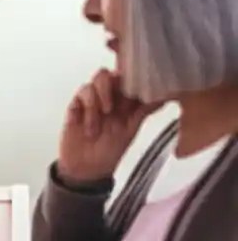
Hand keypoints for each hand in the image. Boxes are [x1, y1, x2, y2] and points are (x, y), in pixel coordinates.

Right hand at [57, 69, 160, 184]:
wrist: (86, 168)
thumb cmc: (110, 152)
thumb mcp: (131, 131)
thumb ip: (143, 112)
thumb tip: (164, 96)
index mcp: (126, 102)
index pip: (131, 79)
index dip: (135, 75)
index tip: (139, 81)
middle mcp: (110, 97)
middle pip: (114, 72)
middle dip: (116, 82)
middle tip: (120, 96)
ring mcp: (93, 100)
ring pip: (98, 78)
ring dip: (103, 94)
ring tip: (105, 112)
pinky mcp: (76, 105)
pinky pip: (82, 93)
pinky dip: (88, 106)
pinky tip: (90, 123)